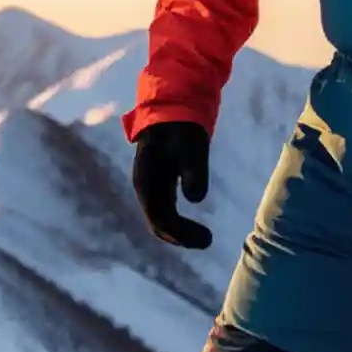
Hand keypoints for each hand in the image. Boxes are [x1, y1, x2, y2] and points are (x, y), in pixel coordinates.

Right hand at [132, 121, 212, 249]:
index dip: (182, 234)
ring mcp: (149, 186)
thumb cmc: (181, 128)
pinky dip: (177, 224)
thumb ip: (194, 171)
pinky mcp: (157, 184)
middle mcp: (145, 188)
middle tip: (207, 241)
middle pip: (158, 224)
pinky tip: (192, 226)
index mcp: (148, 182)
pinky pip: (163, 211)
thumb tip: (195, 199)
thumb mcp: (191, 147)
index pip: (161, 219)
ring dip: (179, 233)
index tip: (206, 239)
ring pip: (159, 220)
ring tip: (203, 238)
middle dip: (181, 237)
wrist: (169, 110)